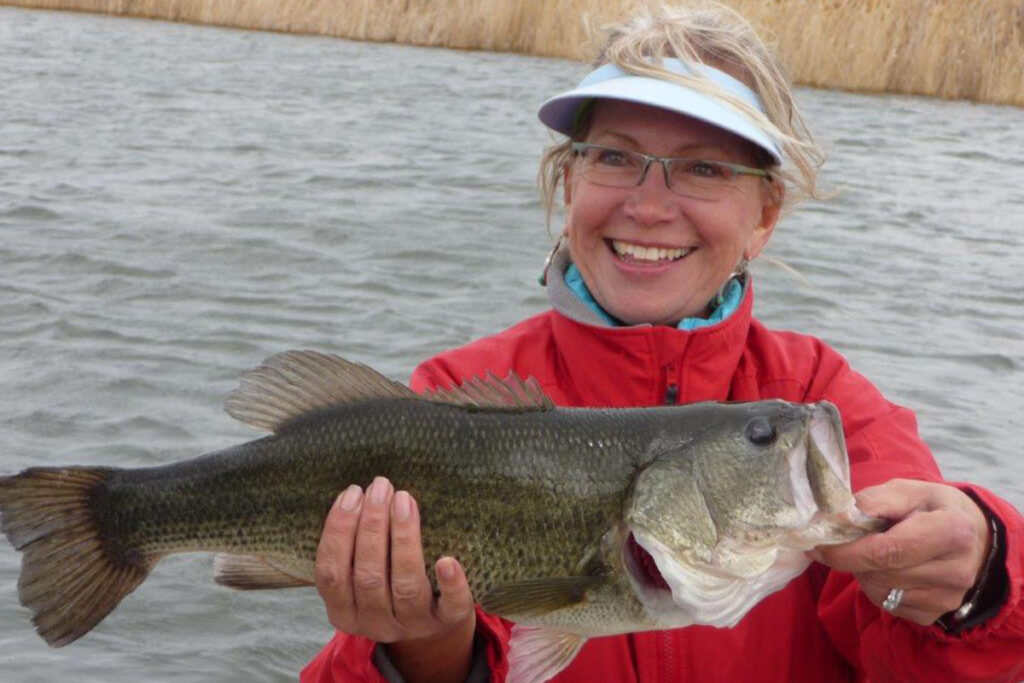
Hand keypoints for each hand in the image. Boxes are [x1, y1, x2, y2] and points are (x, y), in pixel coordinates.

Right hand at [315, 476, 475, 681]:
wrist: (430, 625)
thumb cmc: (388, 585)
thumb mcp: (360, 576)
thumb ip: (352, 547)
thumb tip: (357, 494)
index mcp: (345, 613)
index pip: (331, 574)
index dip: (338, 531)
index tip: (352, 493)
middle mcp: (376, 624)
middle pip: (368, 577)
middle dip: (372, 526)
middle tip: (381, 486)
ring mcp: (413, 625)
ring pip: (405, 586)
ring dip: (403, 538)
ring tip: (404, 499)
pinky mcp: (447, 622)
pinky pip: (450, 607)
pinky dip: (450, 584)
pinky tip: (448, 560)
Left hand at [811, 478, 990, 625]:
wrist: (971, 536)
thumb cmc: (932, 508)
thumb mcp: (908, 491)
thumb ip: (873, 501)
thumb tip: (836, 517)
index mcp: (952, 531)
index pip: (889, 551)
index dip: (847, 551)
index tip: (818, 546)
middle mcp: (957, 570)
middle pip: (881, 573)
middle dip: (854, 557)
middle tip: (852, 540)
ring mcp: (948, 598)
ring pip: (880, 592)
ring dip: (864, 572)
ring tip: (877, 552)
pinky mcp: (937, 615)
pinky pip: (888, 605)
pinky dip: (877, 587)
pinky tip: (888, 569)